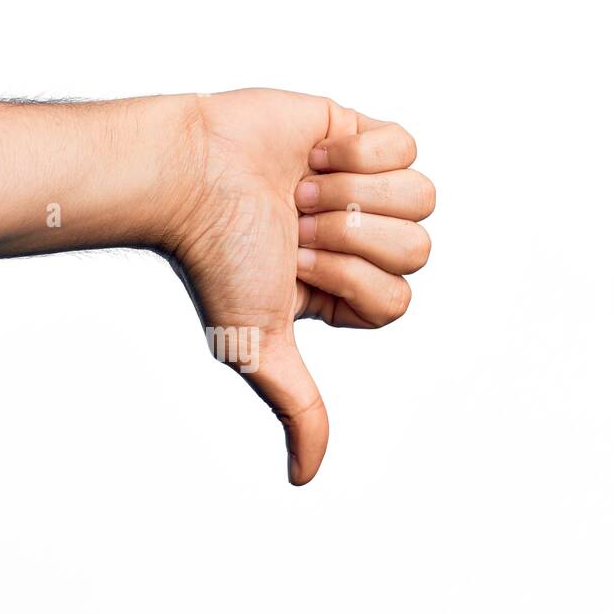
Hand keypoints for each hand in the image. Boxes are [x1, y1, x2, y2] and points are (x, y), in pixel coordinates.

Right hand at [165, 89, 433, 484]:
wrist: (192, 173)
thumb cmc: (217, 259)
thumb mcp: (259, 348)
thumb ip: (298, 408)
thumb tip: (304, 479)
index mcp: (342, 291)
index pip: (397, 299)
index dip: (348, 279)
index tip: (294, 265)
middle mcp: (358, 242)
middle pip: (418, 249)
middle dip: (351, 236)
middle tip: (295, 225)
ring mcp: (362, 186)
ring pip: (422, 197)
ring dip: (354, 193)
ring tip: (301, 190)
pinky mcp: (358, 134)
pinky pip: (407, 145)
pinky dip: (359, 151)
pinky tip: (314, 156)